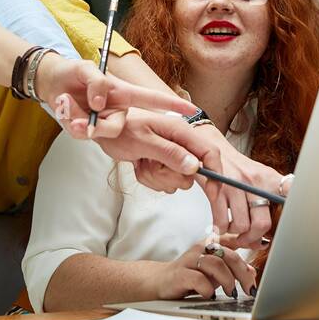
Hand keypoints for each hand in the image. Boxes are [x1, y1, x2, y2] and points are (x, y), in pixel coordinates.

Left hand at [36, 54, 196, 126]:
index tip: (191, 111)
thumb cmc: (73, 71)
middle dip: (98, 125)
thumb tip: (101, 102)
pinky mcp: (86, 128)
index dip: (172, 105)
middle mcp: (116, 109)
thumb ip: (97, 82)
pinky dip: (68, 121)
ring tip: (64, 103)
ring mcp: (101, 121)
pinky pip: (81, 134)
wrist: (51, 82)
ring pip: (98, 133)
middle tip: (75, 115)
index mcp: (123, 93)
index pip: (152, 100)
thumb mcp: (85, 68)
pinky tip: (62, 107)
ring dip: (77, 120)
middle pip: (118, 126)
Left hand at [65, 108, 217, 188]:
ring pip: (177, 179)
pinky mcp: (162, 162)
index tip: (213, 192)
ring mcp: (171, 152)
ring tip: (142, 162)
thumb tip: (195, 167)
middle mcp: (180, 141)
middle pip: (192, 172)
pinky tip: (140, 165)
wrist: (103, 127)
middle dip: (171, 176)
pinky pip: (164, 181)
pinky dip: (150, 178)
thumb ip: (170, 153)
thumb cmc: (120, 129)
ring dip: (157, 177)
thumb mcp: (143, 142)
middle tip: (152, 165)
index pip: (210, 153)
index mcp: (181, 131)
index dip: (215, 173)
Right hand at [151, 236, 258, 299]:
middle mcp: (200, 249)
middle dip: (242, 272)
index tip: (263, 244)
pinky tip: (210, 295)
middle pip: (228, 254)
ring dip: (227, 281)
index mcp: (210, 244)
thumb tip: (252, 272)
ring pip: (216, 265)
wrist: (160, 283)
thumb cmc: (190, 276)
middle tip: (249, 288)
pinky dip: (209, 289)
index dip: (249, 240)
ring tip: (230, 293)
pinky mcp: (180, 274)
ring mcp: (190, 260)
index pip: (232, 238)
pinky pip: (199, 279)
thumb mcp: (214, 272)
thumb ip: (232, 269)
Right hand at [190, 125, 283, 248]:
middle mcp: (255, 181)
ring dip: (235, 233)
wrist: (212, 149)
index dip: (297, 207)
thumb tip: (263, 240)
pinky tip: (221, 224)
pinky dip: (221, 229)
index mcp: (269, 178)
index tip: (292, 220)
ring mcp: (236, 185)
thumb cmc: (236, 170)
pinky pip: (222, 222)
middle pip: (262, 224)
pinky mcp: (217, 189)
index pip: (291, 191)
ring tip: (232, 227)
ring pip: (241, 226)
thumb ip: (265, 204)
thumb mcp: (258, 178)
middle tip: (248, 239)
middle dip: (253, 239)